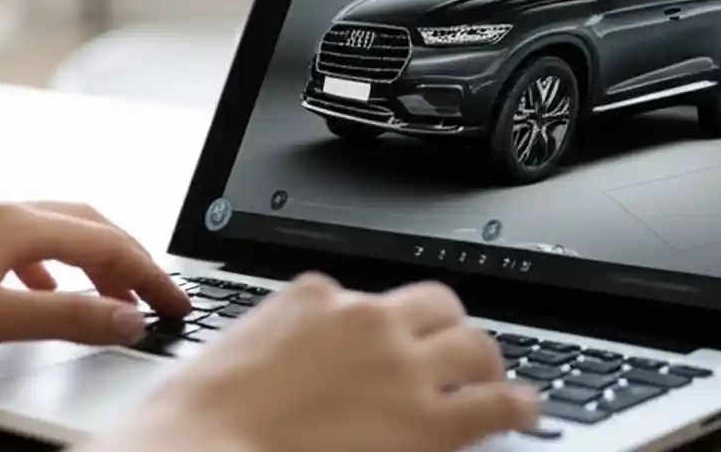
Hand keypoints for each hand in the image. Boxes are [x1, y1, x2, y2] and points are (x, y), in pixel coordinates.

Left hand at [0, 197, 188, 370]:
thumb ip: (65, 318)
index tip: (177, 306)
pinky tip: (41, 293)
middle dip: (130, 259)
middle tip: (157, 296)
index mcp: (13, 222)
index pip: (106, 244)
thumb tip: (126, 317)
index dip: (150, 278)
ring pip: (54, 228)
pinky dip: (52, 265)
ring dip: (92, 260)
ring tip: (110, 296)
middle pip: (87, 224)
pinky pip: (21, 240)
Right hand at [78, 274, 539, 451]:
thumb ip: (286, 346)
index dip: (387, 327)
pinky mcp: (427, 423)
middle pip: (436, 304)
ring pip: (473, 344)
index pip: (367, 298)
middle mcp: (364, 318)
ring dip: (484, 361)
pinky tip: (525, 411)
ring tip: (495, 381)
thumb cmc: (195, 421)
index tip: (392, 341)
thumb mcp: (240, 356)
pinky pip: (494, 403)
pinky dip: (517, 405)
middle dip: (448, 329)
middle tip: (454, 355)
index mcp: (311, 297)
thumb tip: (308, 366)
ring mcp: (400, 366)